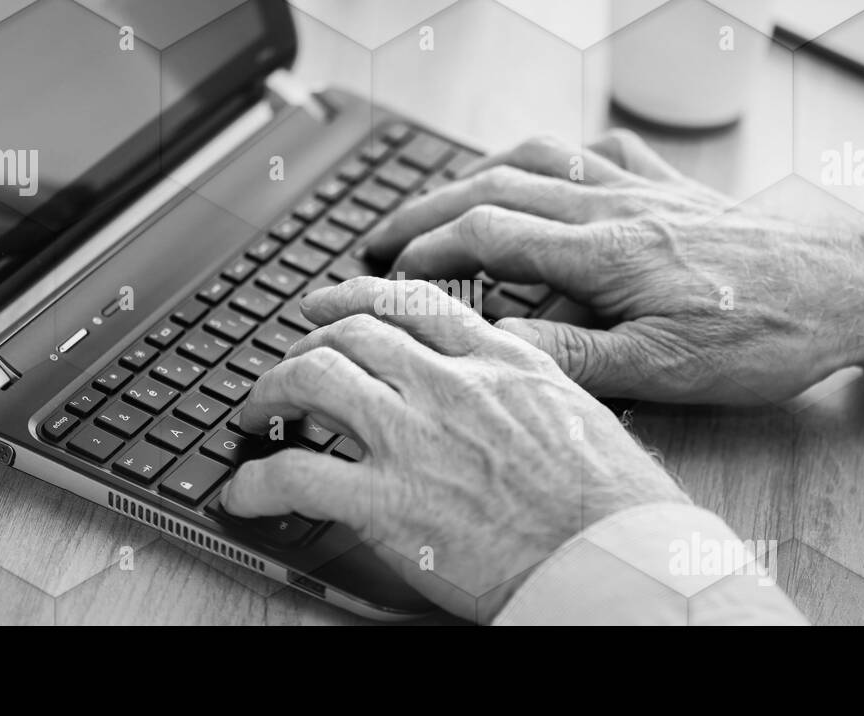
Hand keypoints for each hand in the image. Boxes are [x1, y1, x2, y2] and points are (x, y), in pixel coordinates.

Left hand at [221, 277, 688, 621]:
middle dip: (306, 340)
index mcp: (504, 363)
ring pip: (313, 380)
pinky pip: (295, 476)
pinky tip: (245, 492)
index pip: (415, 305)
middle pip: (352, 333)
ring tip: (256, 410)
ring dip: (271, 391)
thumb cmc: (617, 506)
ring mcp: (416, 440)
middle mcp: (452, 387)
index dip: (357, 298)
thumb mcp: (584, 415)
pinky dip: (257, 482)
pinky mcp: (388, 503)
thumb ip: (534, 389)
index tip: (334, 305)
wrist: (616, 565)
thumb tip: (511, 387)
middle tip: (288, 359)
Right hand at [364, 131, 863, 403]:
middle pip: (495, 185)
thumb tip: (496, 343)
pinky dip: (556, 156)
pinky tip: (550, 171)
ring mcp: (642, 188)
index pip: (486, 233)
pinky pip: (599, 150)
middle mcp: (613, 205)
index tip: (387, 275)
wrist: (851, 287)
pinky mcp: (672, 185)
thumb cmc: (765, 333)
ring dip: (478, 174)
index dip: (425, 252)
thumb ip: (573, 357)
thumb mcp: (665, 370)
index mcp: (603, 252)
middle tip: (382, 236)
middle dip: (426, 210)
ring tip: (443, 201)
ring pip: (538, 158)